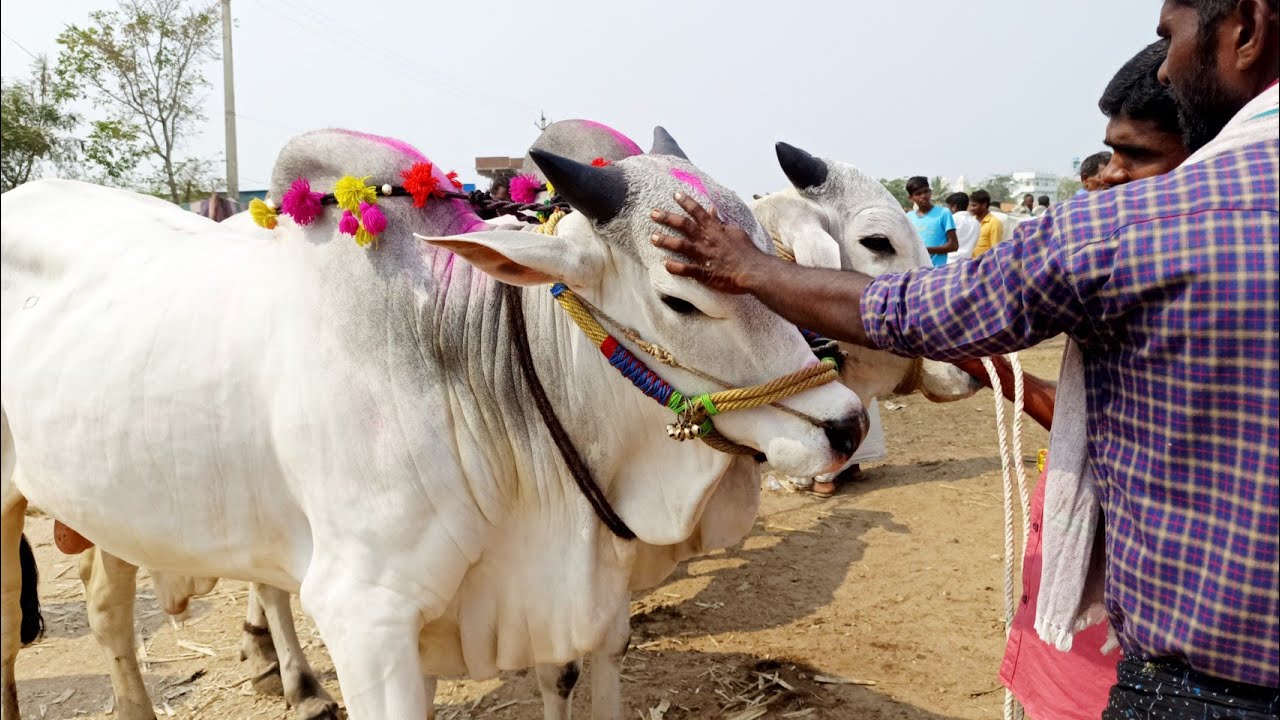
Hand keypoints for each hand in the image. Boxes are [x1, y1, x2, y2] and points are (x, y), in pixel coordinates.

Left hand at [650, 192, 770, 293]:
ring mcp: (703, 256)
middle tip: (653, 213)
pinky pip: (685, 269)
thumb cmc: (747, 251)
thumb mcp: (736, 231)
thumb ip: (720, 222)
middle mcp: (706, 240)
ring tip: (653, 237)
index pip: (698, 211)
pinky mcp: (703, 273)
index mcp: (714, 229)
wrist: (753, 271)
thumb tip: (712, 209)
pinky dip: (674, 267)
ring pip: (680, 245)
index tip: (675, 194)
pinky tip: (664, 264)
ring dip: (665, 240)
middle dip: (667, 217)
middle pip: (683, 225)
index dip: (686, 202)